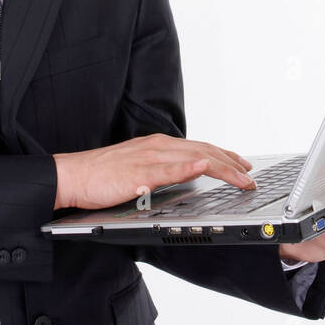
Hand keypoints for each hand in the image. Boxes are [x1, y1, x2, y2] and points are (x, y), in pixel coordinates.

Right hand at [53, 133, 254, 210]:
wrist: (73, 176)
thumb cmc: (101, 176)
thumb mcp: (139, 170)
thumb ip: (162, 170)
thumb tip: (185, 176)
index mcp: (158, 146)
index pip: (200, 149)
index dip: (225, 157)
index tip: (243, 166)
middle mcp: (157, 147)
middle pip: (203, 151)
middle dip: (231, 163)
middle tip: (251, 176)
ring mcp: (148, 158)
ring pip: (193, 158)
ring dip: (221, 167)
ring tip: (241, 177)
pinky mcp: (138, 172)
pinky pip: (167, 169)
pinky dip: (187, 167)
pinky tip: (203, 167)